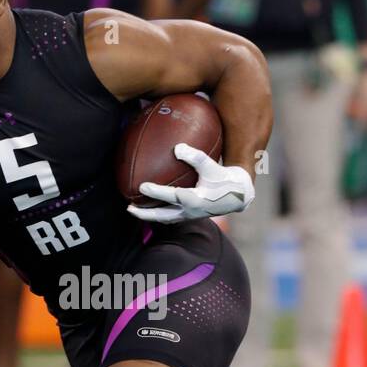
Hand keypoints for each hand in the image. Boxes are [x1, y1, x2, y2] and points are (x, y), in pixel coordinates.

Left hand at [127, 143, 254, 222]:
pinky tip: (151, 206)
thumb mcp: (211, 165)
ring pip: (165, 218)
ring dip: (149, 215)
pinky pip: (171, 216)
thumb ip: (195, 156)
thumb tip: (176, 147)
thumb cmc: (224, 178)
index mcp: (195, 199)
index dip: (156, 192)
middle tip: (129, 207)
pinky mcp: (191, 215)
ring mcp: (190, 215)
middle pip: (162, 216)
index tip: (141, 186)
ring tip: (135, 209)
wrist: (238, 195)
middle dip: (145, 214)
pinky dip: (159, 212)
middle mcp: (190, 210)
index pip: (172, 196)